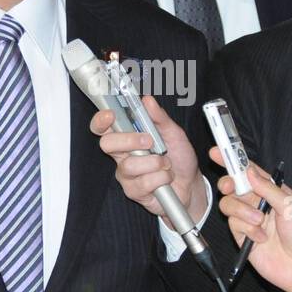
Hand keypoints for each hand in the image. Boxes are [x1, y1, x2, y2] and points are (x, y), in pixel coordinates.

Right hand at [90, 95, 207, 229]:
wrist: (190, 184)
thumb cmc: (179, 158)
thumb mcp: (174, 133)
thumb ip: (160, 117)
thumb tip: (147, 100)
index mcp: (127, 137)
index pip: (104, 127)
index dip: (101, 120)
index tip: (110, 115)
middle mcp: (122, 155)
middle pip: (107, 144)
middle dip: (130, 140)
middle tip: (150, 141)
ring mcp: (126, 174)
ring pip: (130, 165)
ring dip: (155, 163)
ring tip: (166, 163)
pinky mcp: (133, 191)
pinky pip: (143, 182)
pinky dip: (161, 177)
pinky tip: (166, 178)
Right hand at [213, 152, 291, 291]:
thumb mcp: (291, 207)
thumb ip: (268, 189)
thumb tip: (249, 172)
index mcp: (272, 190)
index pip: (249, 170)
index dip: (232, 159)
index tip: (217, 151)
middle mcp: (259, 202)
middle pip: (233, 185)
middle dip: (229, 184)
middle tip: (232, 188)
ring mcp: (249, 219)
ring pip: (229, 204)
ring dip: (243, 212)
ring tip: (259, 223)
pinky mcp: (242, 236)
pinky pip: (233, 224)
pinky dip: (246, 230)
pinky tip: (260, 239)